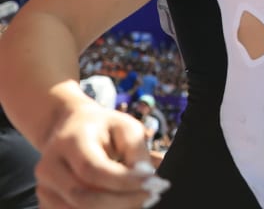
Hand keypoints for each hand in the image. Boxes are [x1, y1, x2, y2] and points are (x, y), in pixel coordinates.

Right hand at [34, 102, 169, 207]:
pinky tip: (122, 203)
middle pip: (83, 197)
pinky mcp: (47, 201)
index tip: (154, 182)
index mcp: (69, 141)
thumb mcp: (125, 126)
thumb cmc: (105, 128)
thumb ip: (136, 150)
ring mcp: (44, 187)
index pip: (92, 169)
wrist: (73, 129)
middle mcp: (49, 166)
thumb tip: (147, 176)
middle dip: (123, 201)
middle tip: (152, 196)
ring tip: (140, 200)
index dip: (124, 181)